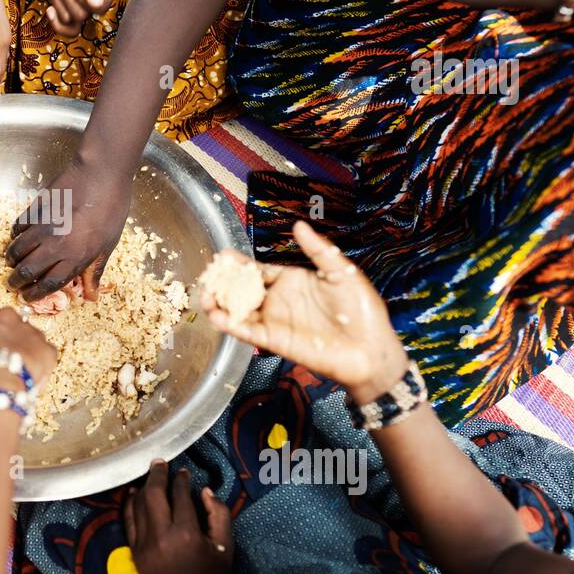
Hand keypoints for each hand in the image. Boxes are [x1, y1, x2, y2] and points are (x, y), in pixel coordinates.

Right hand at [0, 307, 57, 388]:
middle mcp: (7, 317)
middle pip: (14, 326)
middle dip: (13, 342)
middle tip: (7, 363)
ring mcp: (29, 331)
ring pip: (33, 340)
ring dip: (29, 353)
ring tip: (18, 375)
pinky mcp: (47, 349)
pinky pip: (47, 356)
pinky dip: (43, 368)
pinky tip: (30, 382)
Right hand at [6, 158, 130, 301]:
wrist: (101, 173)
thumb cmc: (112, 207)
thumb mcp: (109, 243)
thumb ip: (95, 269)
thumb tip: (91, 295)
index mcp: (77, 256)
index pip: (49, 283)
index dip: (35, 294)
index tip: (27, 297)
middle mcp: (57, 245)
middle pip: (28, 270)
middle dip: (17, 280)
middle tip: (13, 282)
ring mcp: (44, 226)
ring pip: (18, 249)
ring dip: (12, 259)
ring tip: (12, 262)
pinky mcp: (36, 208)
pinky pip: (19, 227)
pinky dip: (15, 235)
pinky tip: (17, 237)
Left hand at [123, 461, 232, 573]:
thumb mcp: (226, 547)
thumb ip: (219, 514)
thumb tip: (205, 491)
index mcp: (187, 534)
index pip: (180, 496)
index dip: (182, 480)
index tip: (185, 473)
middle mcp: (161, 536)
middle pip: (153, 494)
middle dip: (157, 474)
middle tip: (161, 463)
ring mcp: (144, 545)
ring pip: (138, 505)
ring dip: (143, 487)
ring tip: (150, 476)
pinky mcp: (135, 553)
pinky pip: (129, 522)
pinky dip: (130, 505)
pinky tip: (134, 495)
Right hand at [202, 221, 407, 404]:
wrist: (370, 349)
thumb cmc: (360, 310)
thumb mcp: (341, 271)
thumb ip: (318, 249)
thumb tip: (298, 224)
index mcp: (292, 281)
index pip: (258, 270)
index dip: (239, 264)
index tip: (221, 256)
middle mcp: (279, 300)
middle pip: (242, 290)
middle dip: (223, 283)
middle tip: (207, 275)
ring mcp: (274, 320)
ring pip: (238, 311)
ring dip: (219, 304)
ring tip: (204, 295)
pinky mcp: (274, 340)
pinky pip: (246, 331)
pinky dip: (229, 324)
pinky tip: (215, 316)